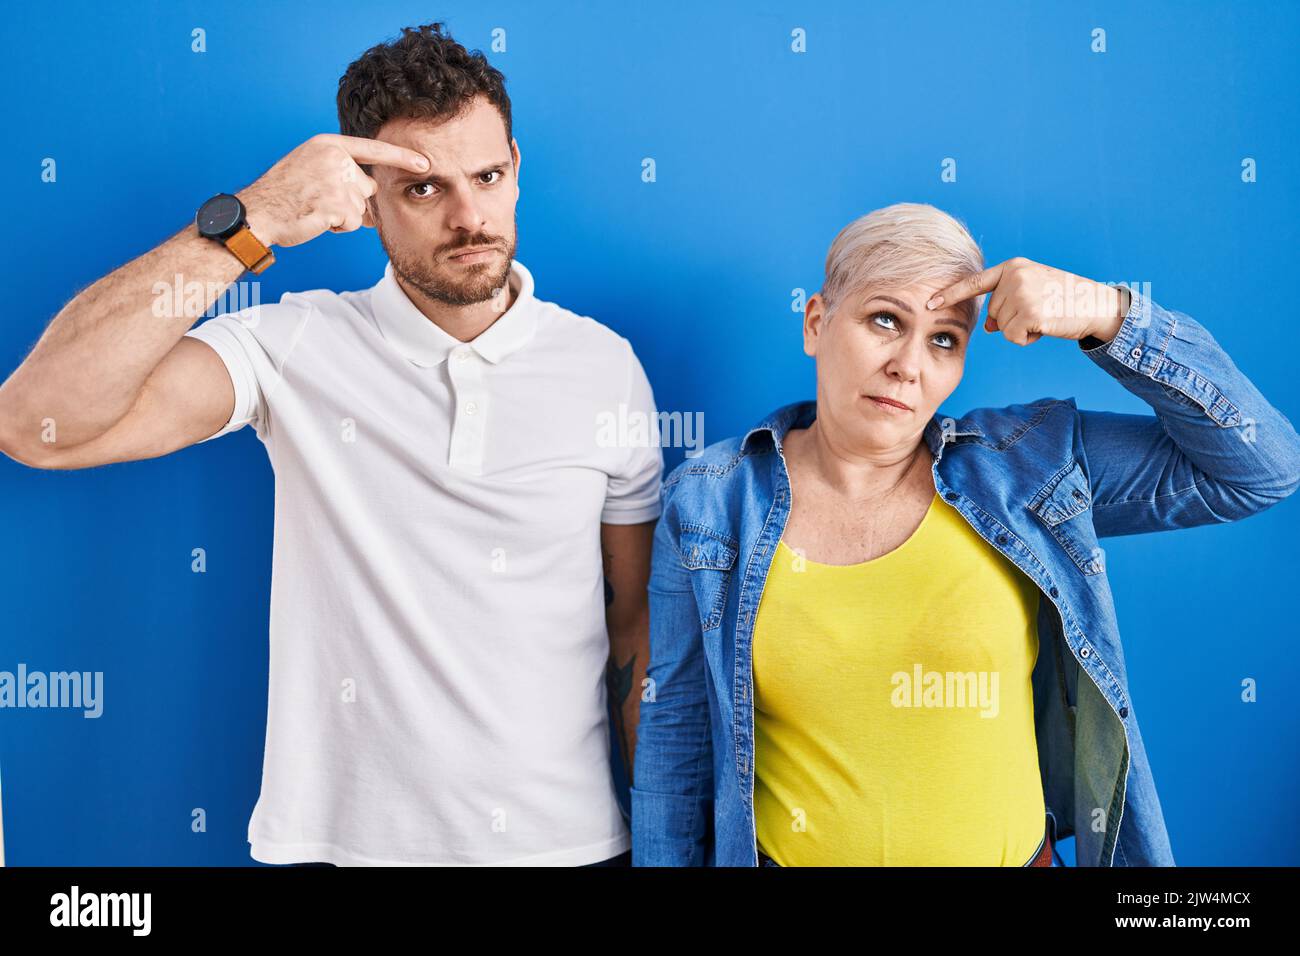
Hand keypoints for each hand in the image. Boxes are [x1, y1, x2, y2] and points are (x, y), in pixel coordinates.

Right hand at [235, 134, 430, 246]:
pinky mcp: (336, 204)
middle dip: (351, 202)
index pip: (373, 149)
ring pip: (360, 208)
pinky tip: (315, 219)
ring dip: (342, 217)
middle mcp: (335, 159)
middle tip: (318, 202)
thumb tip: (372, 191)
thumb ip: (341, 171)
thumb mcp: (310, 168)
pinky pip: (352, 223)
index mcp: (328, 145)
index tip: (426, 162)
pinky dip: (337, 227)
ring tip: (313, 210)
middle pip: (366, 188)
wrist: (257, 212)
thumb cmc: (283, 195)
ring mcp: (336, 181)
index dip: (402, 157)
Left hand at [926, 257, 1126, 345]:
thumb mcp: (1032, 293)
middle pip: (992, 313)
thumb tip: (989, 326)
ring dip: (1021, 330)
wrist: (1096, 304)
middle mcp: (1015, 276)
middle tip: (1040, 311)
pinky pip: (1014, 337)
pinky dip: (1028, 339)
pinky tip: (1047, 326)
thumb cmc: (1064, 300)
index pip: (975, 283)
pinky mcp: (1030, 313)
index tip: (928, 303)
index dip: (951, 295)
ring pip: (1002, 327)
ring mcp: (1022, 294)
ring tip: (1045, 317)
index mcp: (1013, 267)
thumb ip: (1006, 303)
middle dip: (1011, 320)